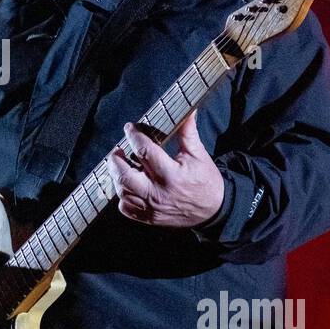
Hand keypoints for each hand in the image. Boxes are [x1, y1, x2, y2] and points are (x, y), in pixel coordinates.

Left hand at [104, 108, 224, 227]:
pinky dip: (122, 196)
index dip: (134, 136)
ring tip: (119, 165)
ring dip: (116, 176)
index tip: (130, 128)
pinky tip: (127, 185)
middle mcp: (158, 193)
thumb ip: (188, 133)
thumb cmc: (206, 180)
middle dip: (115, 160)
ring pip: (122, 192)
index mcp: (171, 174)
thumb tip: (188, 110)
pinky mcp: (149, 218)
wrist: (214, 210)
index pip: (144, 150)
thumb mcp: (199, 155)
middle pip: (124, 175)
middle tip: (117, 150)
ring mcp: (152, 207)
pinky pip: (126, 209)